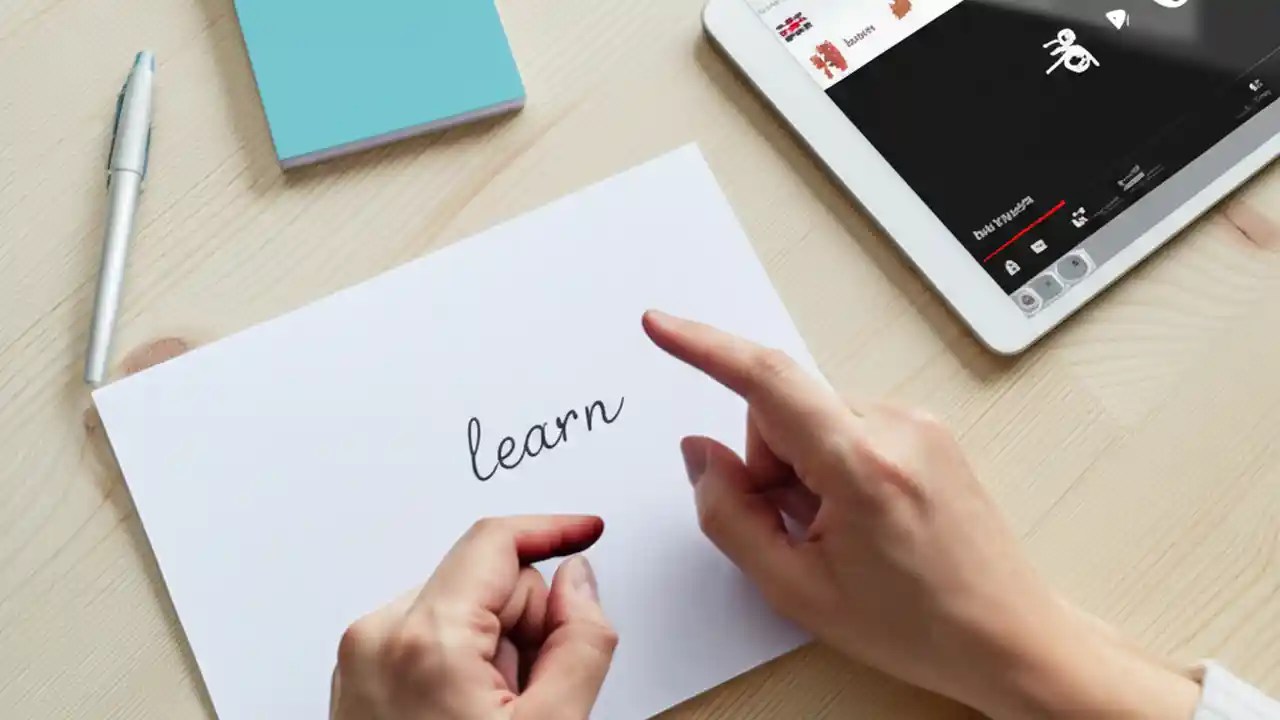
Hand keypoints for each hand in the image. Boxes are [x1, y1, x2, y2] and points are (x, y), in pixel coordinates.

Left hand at [330, 516, 617, 719]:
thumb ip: (580, 640)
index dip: (553, 532)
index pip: (495, 543)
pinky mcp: (357, 679)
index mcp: (423, 639)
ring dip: (494, 651)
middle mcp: (378, 636)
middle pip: (483, 582)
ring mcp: (360, 659)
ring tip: (495, 716)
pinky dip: (463, 665)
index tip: (588, 532)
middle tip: (533, 692)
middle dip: (524, 625)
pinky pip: (430, 639)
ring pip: (459, 612)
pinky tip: (469, 717)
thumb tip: (580, 581)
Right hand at [643, 311, 1199, 719]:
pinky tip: (860, 516)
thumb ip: (730, 515)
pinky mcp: (926, 428)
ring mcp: (918, 423)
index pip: (767, 381)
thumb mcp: (796, 590)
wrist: (1006, 635)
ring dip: (801, 468)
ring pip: (810, 417)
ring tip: (838, 531)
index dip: (704, 348)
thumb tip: (701, 455)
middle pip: (781, 410)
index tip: (662, 326)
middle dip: (767, 465)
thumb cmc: (917, 624)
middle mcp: (896, 427)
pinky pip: (844, 425)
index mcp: (863, 466)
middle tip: (797, 530)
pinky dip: (831, 464)